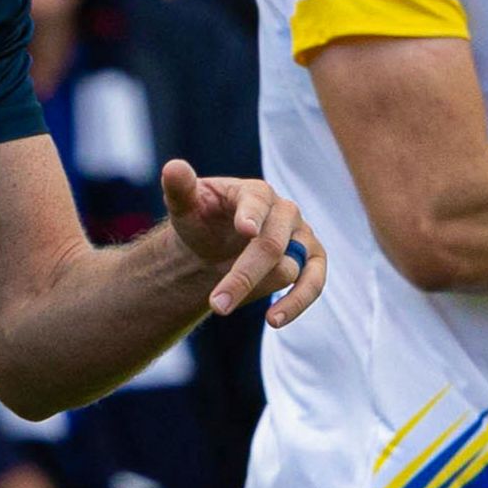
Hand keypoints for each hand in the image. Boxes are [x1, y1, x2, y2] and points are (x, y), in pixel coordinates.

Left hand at [160, 160, 325, 327]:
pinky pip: (313, 283)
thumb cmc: (199, 220)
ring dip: (259, 291)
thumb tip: (174, 167)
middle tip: (215, 303)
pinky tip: (273, 320)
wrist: (213, 245)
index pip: (257, 201)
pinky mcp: (312, 261)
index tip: (246, 231)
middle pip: (271, 244)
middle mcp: (285, 211)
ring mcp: (302, 237)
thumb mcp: (184, 205)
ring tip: (226, 310)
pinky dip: (296, 302)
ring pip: (292, 268)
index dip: (252, 215)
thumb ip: (180, 188)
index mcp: (255, 191)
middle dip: (243, 275)